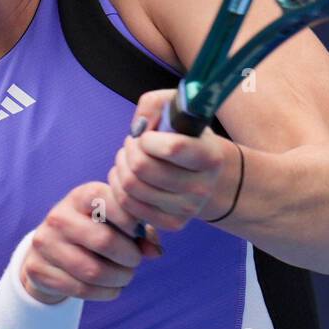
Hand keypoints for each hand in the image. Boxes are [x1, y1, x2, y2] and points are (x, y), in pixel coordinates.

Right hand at [21, 181, 162, 304]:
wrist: (49, 250)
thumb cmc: (95, 231)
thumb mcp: (116, 222)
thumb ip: (140, 231)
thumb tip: (155, 252)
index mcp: (82, 196)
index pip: (112, 202)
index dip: (133, 222)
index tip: (139, 234)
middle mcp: (59, 215)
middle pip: (105, 241)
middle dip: (130, 258)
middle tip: (135, 262)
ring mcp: (44, 242)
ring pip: (93, 271)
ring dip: (119, 279)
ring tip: (125, 276)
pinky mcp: (37, 269)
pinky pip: (80, 289)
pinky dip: (105, 293)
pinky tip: (111, 288)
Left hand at [108, 88, 237, 233]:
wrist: (204, 173)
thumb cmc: (186, 135)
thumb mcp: (178, 109)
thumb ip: (155, 104)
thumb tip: (138, 127)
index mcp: (209, 156)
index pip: (172, 148)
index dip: (148, 138)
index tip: (146, 135)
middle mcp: (202, 186)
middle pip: (142, 168)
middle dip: (129, 150)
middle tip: (133, 144)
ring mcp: (187, 209)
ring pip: (131, 187)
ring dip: (120, 166)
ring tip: (129, 157)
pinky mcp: (172, 223)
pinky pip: (128, 205)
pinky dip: (118, 186)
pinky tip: (127, 175)